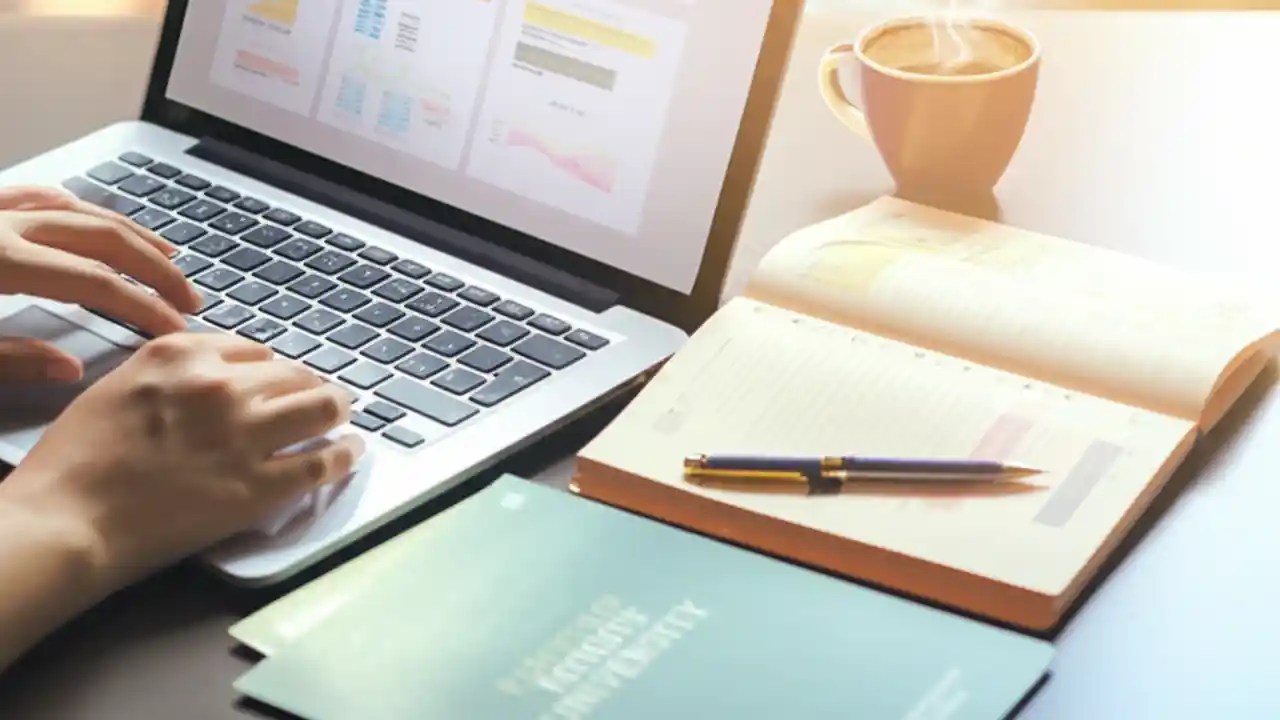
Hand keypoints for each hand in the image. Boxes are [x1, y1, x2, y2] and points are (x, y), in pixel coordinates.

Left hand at [0, 186, 200, 381]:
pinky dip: (78, 207)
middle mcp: (1, 225)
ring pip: (78, 209)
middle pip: (103, 238)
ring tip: (166, 255)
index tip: (174, 328)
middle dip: (155, 268)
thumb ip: (9, 360)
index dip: (143, 305)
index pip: (94, 282)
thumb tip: (68, 368)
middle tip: (188, 297)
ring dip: (129, 233)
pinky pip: (38, 195)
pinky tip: (94, 216)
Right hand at [0, 332, 363, 594]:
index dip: (270, 368)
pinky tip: (352, 452)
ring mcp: (245, 435)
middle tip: (318, 397)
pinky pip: (322, 462)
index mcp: (182, 355)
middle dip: (307, 385)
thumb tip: (215, 373)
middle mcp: (221, 386)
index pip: (253, 350)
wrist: (68, 519)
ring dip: (337, 409)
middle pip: (293, 374)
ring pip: (322, 407)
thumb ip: (172, 373)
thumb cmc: (78, 460)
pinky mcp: (259, 486)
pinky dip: (344, 455)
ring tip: (344, 417)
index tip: (277, 379)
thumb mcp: (120, 386)